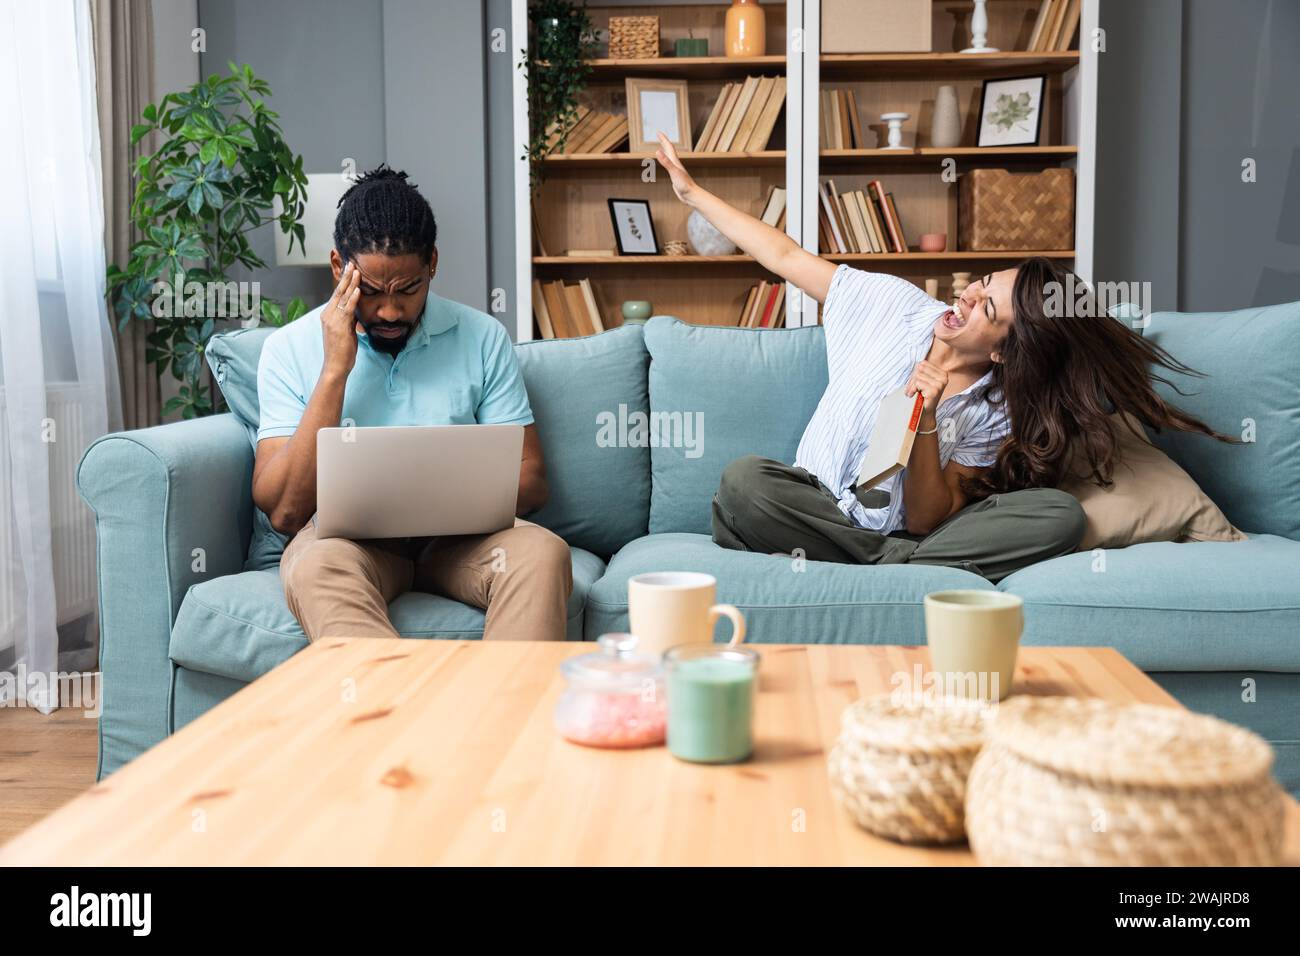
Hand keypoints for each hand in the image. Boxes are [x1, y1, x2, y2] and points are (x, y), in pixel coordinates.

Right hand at [321, 261, 360, 375]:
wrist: (335, 366)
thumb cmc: (342, 351)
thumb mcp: (346, 331)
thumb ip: (349, 320)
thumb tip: (356, 312)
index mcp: (328, 315)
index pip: (336, 294)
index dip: (343, 281)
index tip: (349, 269)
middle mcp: (328, 315)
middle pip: (338, 291)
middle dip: (345, 276)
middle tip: (351, 262)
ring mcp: (332, 320)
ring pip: (342, 297)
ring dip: (350, 283)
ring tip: (356, 270)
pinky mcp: (340, 326)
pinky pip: (347, 309)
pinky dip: (353, 298)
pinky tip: (358, 289)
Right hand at [655, 133, 699, 204]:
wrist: (691, 195)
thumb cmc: (685, 185)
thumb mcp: (673, 172)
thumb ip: (666, 162)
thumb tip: (657, 151)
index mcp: (675, 162)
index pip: (668, 147)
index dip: (663, 139)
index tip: (658, 132)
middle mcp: (675, 164)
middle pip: (669, 150)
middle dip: (664, 142)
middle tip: (659, 136)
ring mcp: (675, 170)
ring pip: (669, 158)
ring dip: (665, 152)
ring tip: (661, 148)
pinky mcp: (675, 176)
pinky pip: (669, 166)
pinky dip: (666, 162)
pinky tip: (666, 164)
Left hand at [905, 360, 947, 416]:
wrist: (924, 414)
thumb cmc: (922, 396)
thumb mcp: (923, 380)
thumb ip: (921, 371)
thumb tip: (918, 364)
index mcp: (943, 373)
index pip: (923, 363)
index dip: (915, 373)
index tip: (914, 383)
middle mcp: (944, 377)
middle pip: (920, 368)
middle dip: (912, 379)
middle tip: (912, 389)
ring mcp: (940, 384)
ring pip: (918, 376)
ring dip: (912, 386)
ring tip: (914, 393)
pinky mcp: (934, 391)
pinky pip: (918, 383)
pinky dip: (913, 390)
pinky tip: (916, 396)